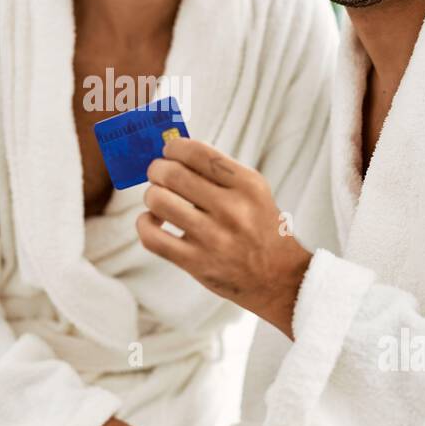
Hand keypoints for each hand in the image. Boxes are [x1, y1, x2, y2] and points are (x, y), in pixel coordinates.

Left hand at [137, 137, 310, 337]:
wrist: (279, 278)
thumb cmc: (260, 228)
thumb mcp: (253, 192)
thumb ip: (218, 172)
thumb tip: (173, 153)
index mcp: (247, 185)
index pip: (198, 153)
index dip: (174, 147)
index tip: (169, 150)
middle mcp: (231, 209)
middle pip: (172, 174)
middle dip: (156, 169)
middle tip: (158, 173)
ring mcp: (213, 238)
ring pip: (158, 202)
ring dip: (151, 195)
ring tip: (158, 199)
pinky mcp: (197, 264)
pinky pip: (153, 237)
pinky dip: (145, 224)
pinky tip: (154, 221)